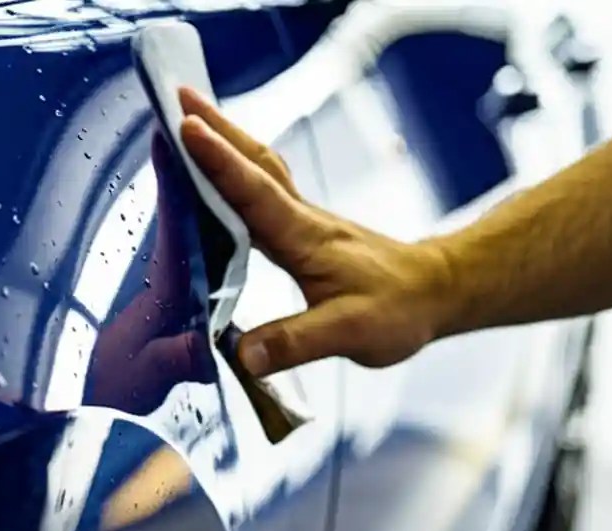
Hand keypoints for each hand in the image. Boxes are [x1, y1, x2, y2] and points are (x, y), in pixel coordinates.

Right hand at [178, 87, 456, 376]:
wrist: (435, 290)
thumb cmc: (399, 307)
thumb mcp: (351, 333)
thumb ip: (295, 342)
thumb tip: (242, 353)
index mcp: (303, 237)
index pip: (254, 192)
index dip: (218, 162)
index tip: (186, 129)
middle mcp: (300, 219)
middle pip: (253, 162)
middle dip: (215, 127)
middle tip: (176, 96)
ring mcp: (301, 220)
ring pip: (258, 167)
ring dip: (224, 138)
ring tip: (188, 115)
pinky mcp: (301, 228)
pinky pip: (261, 186)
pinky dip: (236, 165)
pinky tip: (221, 166)